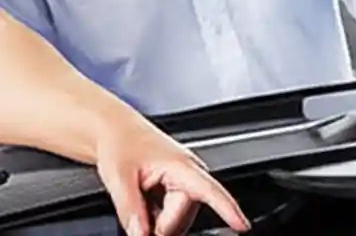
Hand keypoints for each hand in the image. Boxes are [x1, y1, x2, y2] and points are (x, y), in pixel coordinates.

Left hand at [94, 120, 249, 235]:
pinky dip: (155, 217)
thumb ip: (130, 208)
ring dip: (156, 220)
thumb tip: (141, 234)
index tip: (242, 226)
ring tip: (139, 196)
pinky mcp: (176, 193)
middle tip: (136, 211)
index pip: (210, 191)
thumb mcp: (118, 176)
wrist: (113, 130)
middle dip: (158, 223)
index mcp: (181, 165)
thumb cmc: (119, 142)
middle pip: (181, 219)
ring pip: (175, 222)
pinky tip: (143, 200)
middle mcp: (189, 175)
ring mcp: (183, 185)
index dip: (227, 210)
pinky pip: (169, 218)